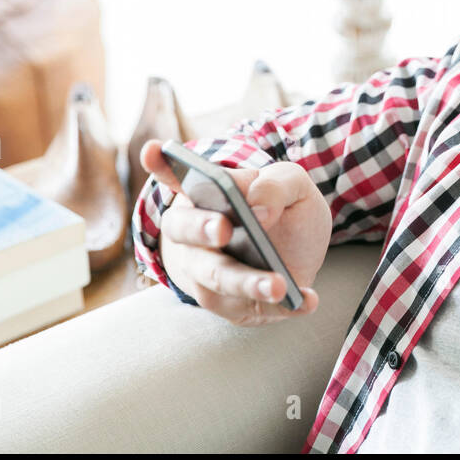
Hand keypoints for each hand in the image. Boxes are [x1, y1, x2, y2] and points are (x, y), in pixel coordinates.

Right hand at [139, 140, 329, 325]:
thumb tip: (257, 207)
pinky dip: (284, 307)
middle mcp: (196, 238)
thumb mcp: (292, 185)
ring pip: (217, 281)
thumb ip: (276, 184)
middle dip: (202, 230)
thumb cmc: (284, 208)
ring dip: (248, 283)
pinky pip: (254, 310)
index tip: (153, 149)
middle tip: (223, 228)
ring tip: (279, 284)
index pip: (174, 178)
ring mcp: (209, 275)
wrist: (299, 249)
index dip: (161, 166)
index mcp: (205, 196)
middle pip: (186, 234)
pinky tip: (307, 300)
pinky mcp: (234, 306)